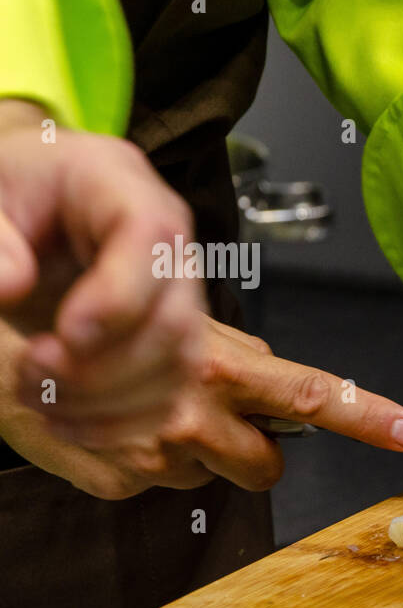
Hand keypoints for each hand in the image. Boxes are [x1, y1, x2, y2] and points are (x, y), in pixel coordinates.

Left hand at [0, 98, 206, 443]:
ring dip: (108, 402)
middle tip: (33, 371)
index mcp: (120, 185)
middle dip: (105, 368)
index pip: (154, 237)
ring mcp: (174, 293)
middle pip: (176, 319)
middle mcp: (165, 242)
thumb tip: (12, 286)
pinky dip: (119, 423)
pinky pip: (169, 394)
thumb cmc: (8, 192)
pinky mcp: (167, 338)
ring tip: (40, 397)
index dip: (117, 299)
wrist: (21, 206)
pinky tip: (65, 419)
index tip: (59, 340)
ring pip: (180, 366)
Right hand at [1, 315, 402, 498]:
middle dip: (256, 448)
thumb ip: (228, 351)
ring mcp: (155, 456)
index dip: (367, 414)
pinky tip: (111, 428)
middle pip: (268, 462)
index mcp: (216, 365)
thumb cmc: (84, 316)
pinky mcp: (116, 482)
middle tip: (214, 416)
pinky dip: (142, 464)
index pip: (312, 394)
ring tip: (147, 411)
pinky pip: (156, 487)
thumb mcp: (170, 319)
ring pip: (213, 477)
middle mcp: (193, 414)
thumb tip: (267, 368)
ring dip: (196, 453)